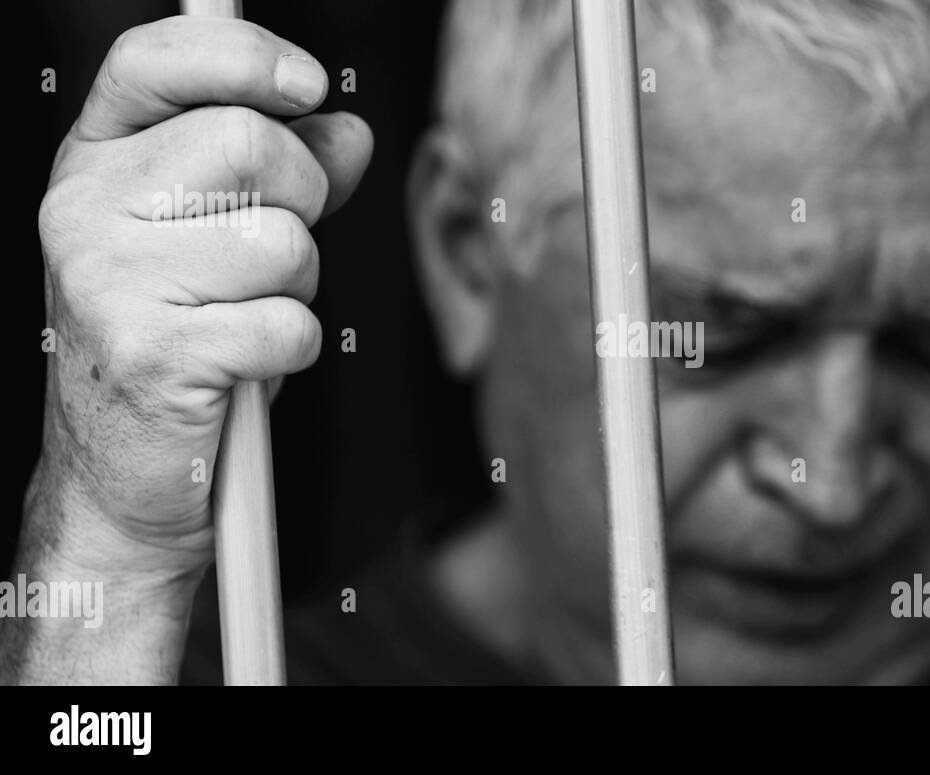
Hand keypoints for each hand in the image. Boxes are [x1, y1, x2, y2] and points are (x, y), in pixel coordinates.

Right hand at [17, 14, 369, 650]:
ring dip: (297, 287)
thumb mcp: (221, 242)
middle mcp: (84, 207)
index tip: (309, 82)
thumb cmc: (180, 345)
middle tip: (275, 255)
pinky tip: (247, 365)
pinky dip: (293, 348)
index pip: (157, 60)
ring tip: (246, 320)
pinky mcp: (153, 352)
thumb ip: (285, 176)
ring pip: (282, 240)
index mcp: (97, 163)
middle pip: (250, 143)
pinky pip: (289, 322)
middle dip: (302, 200)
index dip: (245, 55)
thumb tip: (346, 129)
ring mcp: (109, 279)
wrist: (124, 474)